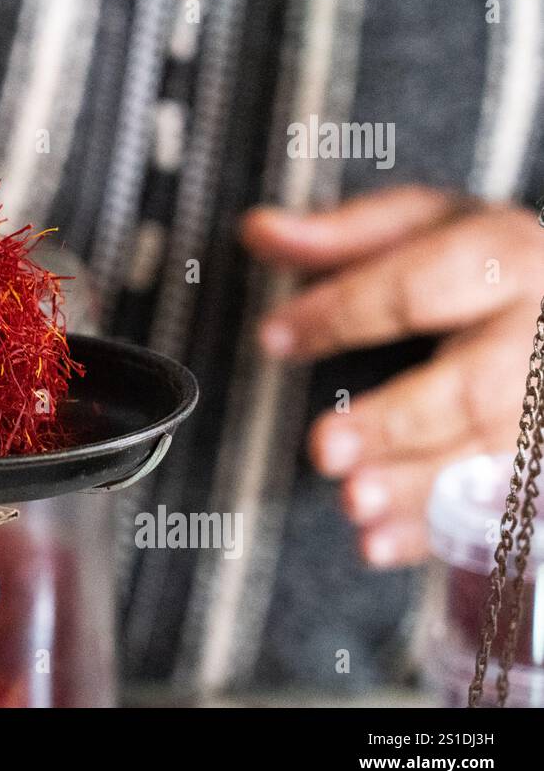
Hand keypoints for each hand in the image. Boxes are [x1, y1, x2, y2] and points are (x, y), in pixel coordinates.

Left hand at [242, 187, 543, 567]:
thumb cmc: (475, 259)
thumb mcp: (417, 226)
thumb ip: (338, 236)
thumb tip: (256, 229)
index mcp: (506, 256)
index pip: (422, 286)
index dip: (344, 312)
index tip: (273, 338)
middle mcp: (541, 332)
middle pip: (473, 385)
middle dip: (396, 422)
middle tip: (324, 448)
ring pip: (491, 455)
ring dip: (419, 487)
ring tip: (351, 503)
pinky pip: (497, 505)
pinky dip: (435, 530)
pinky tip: (378, 544)